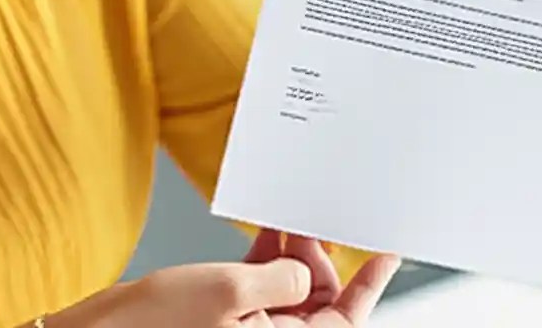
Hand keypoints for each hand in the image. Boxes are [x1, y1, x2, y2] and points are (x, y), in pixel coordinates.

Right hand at [43, 231, 399, 327]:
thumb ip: (281, 279)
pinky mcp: (221, 319)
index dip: (371, 284)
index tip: (388, 253)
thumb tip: (303, 270)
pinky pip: (257, 289)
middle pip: (317, 302)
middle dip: (317, 260)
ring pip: (287, 292)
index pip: (345, 318)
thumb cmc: (154, 325)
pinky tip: (259, 235)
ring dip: (288, 256)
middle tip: (303, 226)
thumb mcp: (231, 290)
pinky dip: (262, 261)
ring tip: (282, 224)